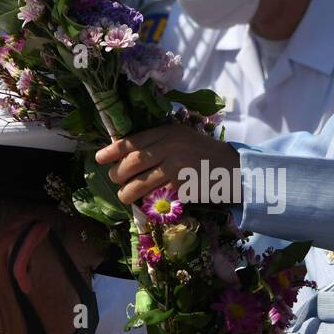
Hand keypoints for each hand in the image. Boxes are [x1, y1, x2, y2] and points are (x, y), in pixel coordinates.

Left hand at [96, 125, 239, 206]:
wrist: (234, 169)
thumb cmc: (205, 154)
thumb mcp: (183, 138)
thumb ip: (160, 142)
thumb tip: (129, 156)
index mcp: (169, 131)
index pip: (134, 140)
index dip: (113, 150)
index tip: (98, 158)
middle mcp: (171, 145)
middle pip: (133, 161)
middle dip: (118, 173)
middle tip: (114, 179)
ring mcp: (177, 166)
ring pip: (141, 182)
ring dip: (128, 192)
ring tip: (123, 196)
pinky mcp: (183, 185)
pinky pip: (158, 194)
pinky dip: (148, 200)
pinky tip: (144, 202)